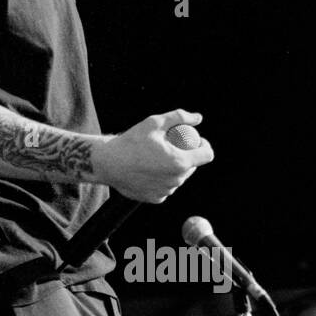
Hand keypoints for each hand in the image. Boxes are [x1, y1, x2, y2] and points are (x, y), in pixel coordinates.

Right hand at [94, 110, 214, 202]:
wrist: (108, 163)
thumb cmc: (131, 141)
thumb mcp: (154, 122)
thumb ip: (179, 117)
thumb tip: (198, 118)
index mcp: (180, 162)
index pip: (207, 155)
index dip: (204, 145)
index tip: (195, 140)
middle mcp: (176, 179)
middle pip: (193, 166)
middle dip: (188, 156)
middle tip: (173, 146)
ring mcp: (166, 191)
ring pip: (178, 177)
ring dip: (174, 168)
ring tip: (159, 157)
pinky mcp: (156, 198)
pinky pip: (165, 186)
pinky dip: (162, 178)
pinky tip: (149, 170)